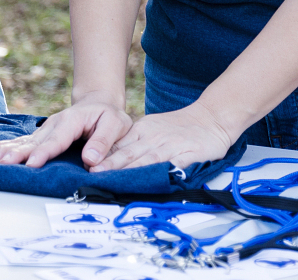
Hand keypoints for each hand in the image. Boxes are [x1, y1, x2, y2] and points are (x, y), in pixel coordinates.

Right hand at [0, 96, 131, 168]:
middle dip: (17, 152)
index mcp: (72, 121)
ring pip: (24, 141)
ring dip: (7, 149)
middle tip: (2, 163)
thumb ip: (103, 141)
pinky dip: (6, 146)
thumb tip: (90, 160)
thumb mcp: (115, 124)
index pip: (57, 140)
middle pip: (34, 141)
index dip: (44, 152)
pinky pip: (22, 141)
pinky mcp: (42, 135)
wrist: (99, 104)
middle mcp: (55, 124)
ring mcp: (46, 129)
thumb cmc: (109, 116)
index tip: (31, 163)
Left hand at [85, 101, 240, 170]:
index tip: (86, 166)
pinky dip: (160, 172)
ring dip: (128, 170)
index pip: (119, 144)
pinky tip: (150, 180)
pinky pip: (173, 165)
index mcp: (143, 131)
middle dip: (109, 164)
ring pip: (145, 159)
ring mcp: (170, 146)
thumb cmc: (180, 127)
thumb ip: (134, 143)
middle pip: (128, 152)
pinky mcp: (188, 155)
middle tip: (92, 173)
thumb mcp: (153, 128)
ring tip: (113, 178)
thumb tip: (109, 157)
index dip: (103, 155)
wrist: (211, 117)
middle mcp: (153, 138)